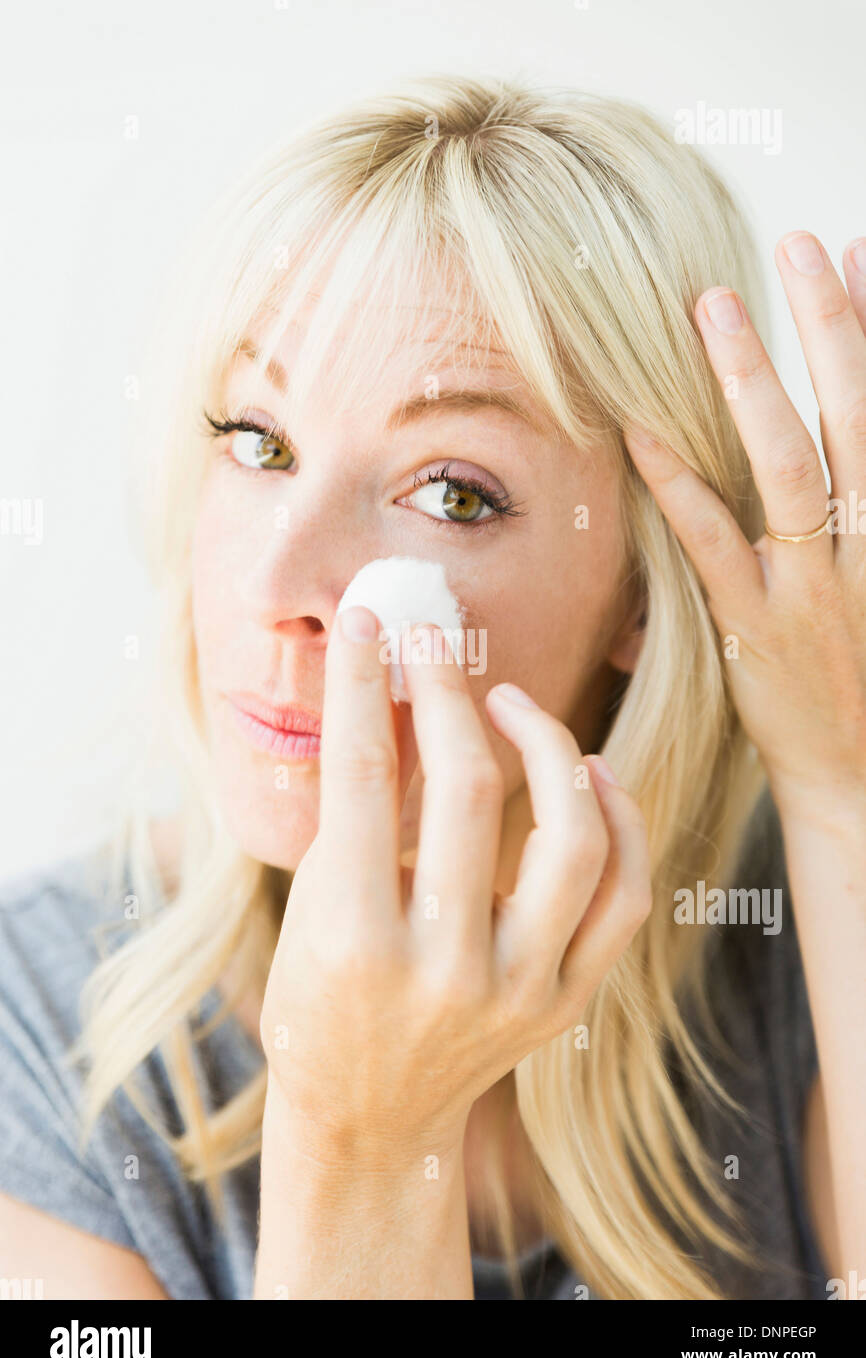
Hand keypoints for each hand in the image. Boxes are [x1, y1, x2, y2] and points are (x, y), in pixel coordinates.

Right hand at [259, 607, 650, 1162]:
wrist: (371, 1114)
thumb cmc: (322, 995)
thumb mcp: (317, 901)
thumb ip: (365, 804)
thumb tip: (400, 690)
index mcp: (353, 938)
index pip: (363, 776)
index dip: (368, 684)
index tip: (375, 624)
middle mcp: (440, 968)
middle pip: (469, 792)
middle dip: (450, 695)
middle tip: (438, 646)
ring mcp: (515, 990)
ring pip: (573, 839)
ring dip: (549, 747)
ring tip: (514, 705)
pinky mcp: (564, 1004)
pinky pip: (623, 896)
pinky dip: (621, 824)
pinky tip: (591, 774)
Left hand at [625, 232, 865, 823]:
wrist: (862, 783)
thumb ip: (856, 512)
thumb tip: (834, 461)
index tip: (858, 252)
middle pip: (858, 417)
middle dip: (832, 327)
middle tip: (801, 244)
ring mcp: (813, 585)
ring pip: (793, 466)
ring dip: (755, 382)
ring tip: (718, 307)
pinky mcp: (755, 627)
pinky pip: (714, 542)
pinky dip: (679, 483)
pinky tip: (641, 430)